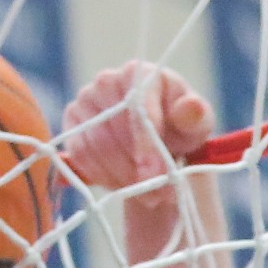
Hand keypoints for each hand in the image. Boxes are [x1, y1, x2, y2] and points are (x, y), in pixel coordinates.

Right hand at [53, 62, 213, 263]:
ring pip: (95, 147)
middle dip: (135, 169)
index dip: (146, 144)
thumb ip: (195, 117)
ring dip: (121, 178)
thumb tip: (192, 107)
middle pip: (112, 131)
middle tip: (157, 195)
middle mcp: (106, 81)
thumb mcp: (196, 124)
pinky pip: (80, 156)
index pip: (136, 108)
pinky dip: (103, 177)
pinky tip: (125, 186)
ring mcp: (84, 101)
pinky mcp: (71, 125)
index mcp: (138, 73)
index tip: (156, 174)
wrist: (160, 140)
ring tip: (147, 195)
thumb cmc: (180, 127)